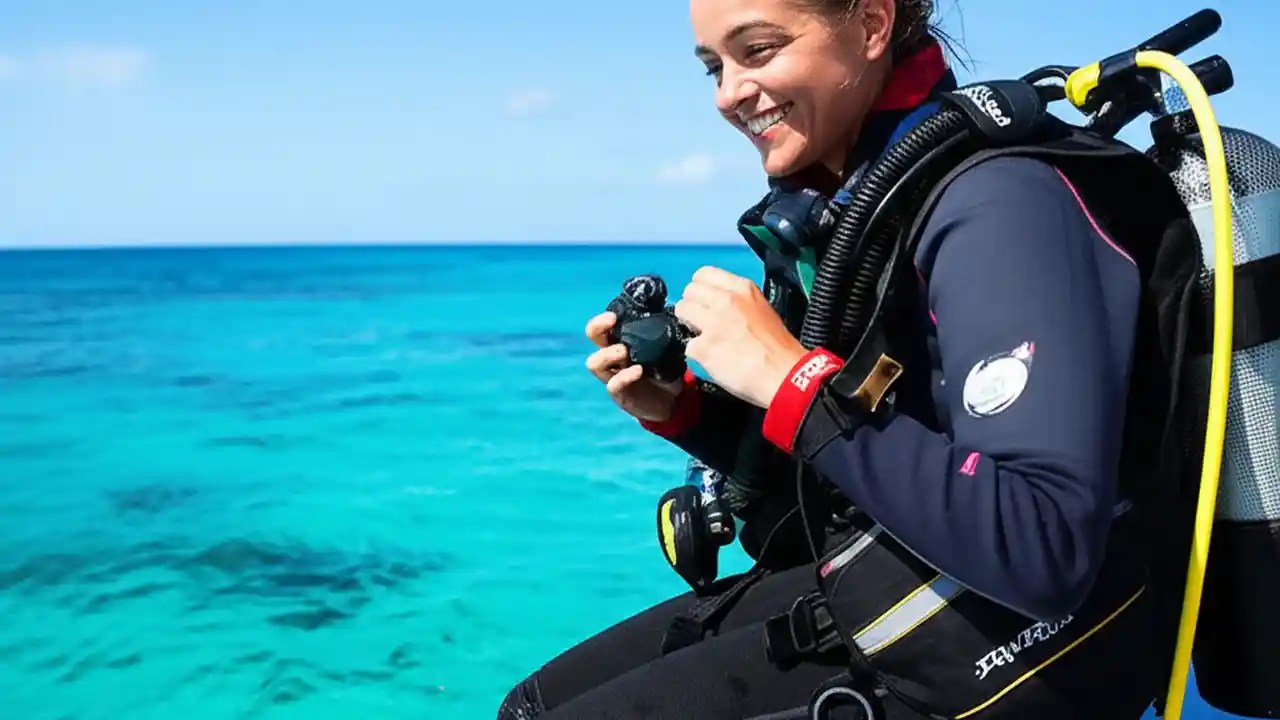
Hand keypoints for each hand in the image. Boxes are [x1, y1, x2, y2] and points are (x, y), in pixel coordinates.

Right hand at [584, 311, 685, 421]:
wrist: (671, 400)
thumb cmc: (665, 369)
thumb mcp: (665, 348)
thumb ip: (663, 332)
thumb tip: (673, 308)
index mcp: (620, 341)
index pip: (603, 325)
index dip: (602, 319)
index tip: (614, 315)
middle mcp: (612, 356)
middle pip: (592, 337)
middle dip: (598, 327)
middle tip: (613, 323)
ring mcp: (612, 375)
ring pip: (594, 363)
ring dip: (607, 354)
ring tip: (624, 352)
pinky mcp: (619, 394)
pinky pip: (613, 385)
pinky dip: (623, 376)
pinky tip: (638, 371)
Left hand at [674, 266, 807, 408]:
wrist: (784, 375)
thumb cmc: (777, 346)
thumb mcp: (760, 309)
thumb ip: (737, 302)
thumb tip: (715, 306)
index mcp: (742, 288)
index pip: (704, 273)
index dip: (701, 289)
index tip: (706, 302)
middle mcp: (724, 300)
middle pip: (689, 291)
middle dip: (692, 306)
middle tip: (702, 322)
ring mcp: (712, 323)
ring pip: (681, 311)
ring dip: (689, 325)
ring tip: (704, 338)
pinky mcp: (704, 347)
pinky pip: (687, 345)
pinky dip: (697, 353)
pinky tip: (711, 359)